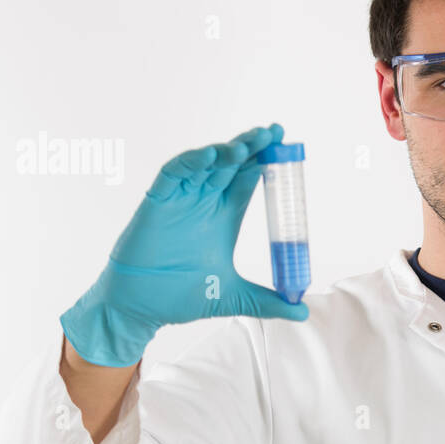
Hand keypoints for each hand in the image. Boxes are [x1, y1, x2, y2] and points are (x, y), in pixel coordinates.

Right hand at [60, 124, 308, 365]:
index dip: (266, 160)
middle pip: (231, 164)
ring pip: (205, 164)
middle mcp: (204, 202)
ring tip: (247, 144)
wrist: (141, 309)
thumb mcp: (234, 298)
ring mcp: (181, 200)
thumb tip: (303, 311)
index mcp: (224, 216)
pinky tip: (209, 156)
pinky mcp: (157, 203)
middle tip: (273, 132)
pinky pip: (173, 174)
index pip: (249, 178)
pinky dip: (190, 163)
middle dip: (251, 146)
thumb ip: (267, 302)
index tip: (286, 143)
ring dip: (225, 151)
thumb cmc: (180, 297)